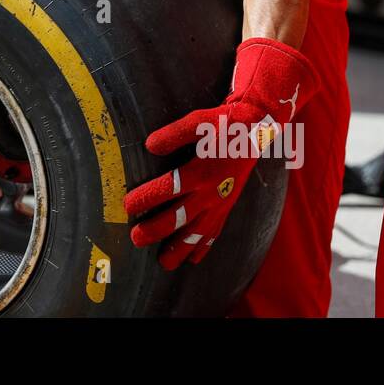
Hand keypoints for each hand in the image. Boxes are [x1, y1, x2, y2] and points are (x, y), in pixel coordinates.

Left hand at [124, 38, 315, 270]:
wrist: (256, 128)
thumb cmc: (224, 123)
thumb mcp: (199, 121)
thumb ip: (174, 134)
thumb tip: (149, 145)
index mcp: (201, 171)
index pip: (169, 188)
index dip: (147, 198)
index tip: (127, 206)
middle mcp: (211, 192)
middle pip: (180, 217)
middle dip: (157, 230)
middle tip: (136, 239)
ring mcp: (221, 203)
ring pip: (199, 232)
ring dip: (180, 248)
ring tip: (164, 263)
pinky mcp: (228, 206)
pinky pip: (216, 231)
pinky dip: (205, 246)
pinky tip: (194, 259)